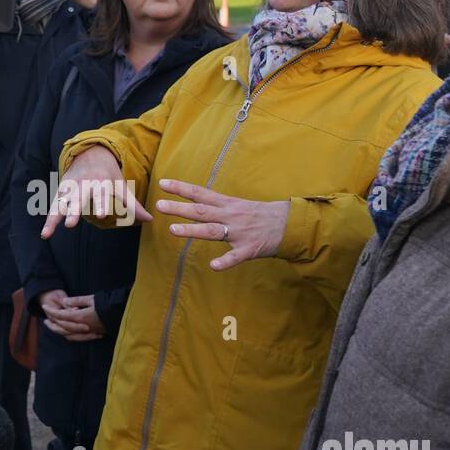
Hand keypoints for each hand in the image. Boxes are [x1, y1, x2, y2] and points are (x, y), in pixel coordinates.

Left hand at [39, 290, 103, 341]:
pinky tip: (66, 334)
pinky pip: (76, 338)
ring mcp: (86, 332)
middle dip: (52, 323)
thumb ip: (76, 301)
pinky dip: (69, 336)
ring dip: (58, 331)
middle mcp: (81, 327)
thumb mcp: (90, 299)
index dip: (51, 311)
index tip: (44, 307)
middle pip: (62, 327)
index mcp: (80, 317)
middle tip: (45, 320)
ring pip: (68, 334)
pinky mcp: (91, 334)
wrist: (120, 313)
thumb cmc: (105, 304)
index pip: (61, 315)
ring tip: (53, 327)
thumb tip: (63, 302)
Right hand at [40, 146, 151, 238]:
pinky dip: (48, 220)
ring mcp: (69, 190)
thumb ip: (133, 205)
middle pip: (77, 200)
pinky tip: (44, 234)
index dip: (101, 205)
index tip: (102, 215)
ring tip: (47, 233)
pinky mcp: (61, 193)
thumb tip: (150, 220)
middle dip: (73, 211)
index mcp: (100, 183)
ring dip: (55, 218)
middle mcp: (82, 186)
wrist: (89, 153)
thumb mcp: (121, 185)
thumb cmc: (108, 174)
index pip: (101, 195)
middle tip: (71, 224)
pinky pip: (53, 208)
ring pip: (61, 205)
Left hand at [155, 177, 290, 270]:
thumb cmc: (263, 215)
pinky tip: (214, 266)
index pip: (201, 193)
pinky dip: (225, 261)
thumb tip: (199, 203)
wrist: (290, 224)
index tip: (163, 183)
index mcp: (228, 204)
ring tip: (172, 230)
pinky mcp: (249, 249)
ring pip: (212, 231)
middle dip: (179, 208)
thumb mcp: (240, 205)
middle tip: (159, 205)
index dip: (181, 188)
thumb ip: (220, 206)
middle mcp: (231, 215)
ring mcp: (239, 232)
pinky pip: (235, 257)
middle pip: (202, 210)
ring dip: (192, 231)